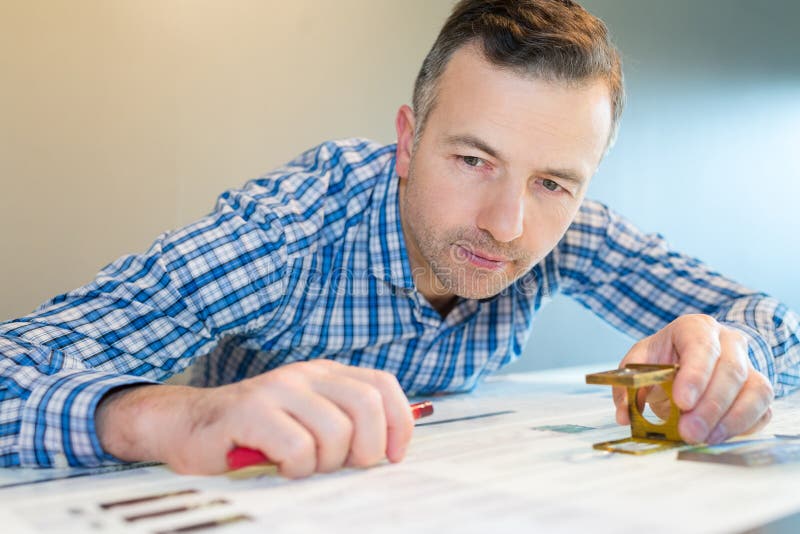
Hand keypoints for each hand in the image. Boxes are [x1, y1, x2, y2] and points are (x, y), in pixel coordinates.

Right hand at [96, 360, 413, 477]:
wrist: (188, 425)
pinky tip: (279, 467)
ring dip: (325, 463)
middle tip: (345, 467)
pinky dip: (296, 468)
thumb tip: (387, 451)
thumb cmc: (253, 433)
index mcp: (325, 374)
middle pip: (367, 405)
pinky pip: (298, 447)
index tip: (393, 456)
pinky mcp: (251, 411)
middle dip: (367, 448)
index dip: (399, 422)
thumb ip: (342, 425)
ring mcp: (277, 390)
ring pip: (335, 431)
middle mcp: (305, 375)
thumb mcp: (306, 422)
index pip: (382, 385)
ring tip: (302, 467)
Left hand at [613, 314, 773, 443]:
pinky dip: (743, 427)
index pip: (701, 346)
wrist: (689, 357)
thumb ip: (627, 386)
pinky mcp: (759, 390)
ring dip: (730, 420)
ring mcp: (749, 365)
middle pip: (730, 371)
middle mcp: (729, 342)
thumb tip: (624, 415)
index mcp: (695, 328)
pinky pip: (762, 410)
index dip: (695, 375)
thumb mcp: (639, 363)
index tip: (682, 402)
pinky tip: (719, 437)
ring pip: (755, 390)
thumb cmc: (664, 358)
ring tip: (703, 438)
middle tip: (689, 431)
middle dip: (709, 406)